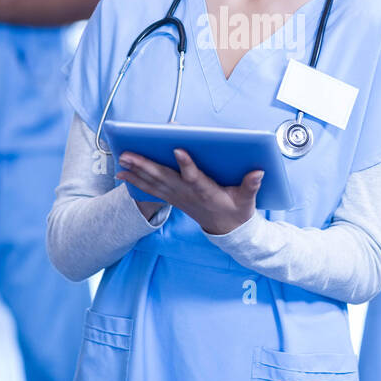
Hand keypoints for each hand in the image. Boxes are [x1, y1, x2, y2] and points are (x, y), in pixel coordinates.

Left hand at [115, 148, 260, 235]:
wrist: (226, 231)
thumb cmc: (236, 211)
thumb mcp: (247, 200)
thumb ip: (251, 186)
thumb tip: (259, 171)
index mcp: (206, 191)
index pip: (194, 177)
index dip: (186, 165)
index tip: (178, 150)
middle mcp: (188, 194)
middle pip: (164, 178)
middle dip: (145, 166)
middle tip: (128, 155)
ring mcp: (178, 197)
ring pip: (153, 182)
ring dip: (136, 172)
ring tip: (121, 159)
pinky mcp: (173, 198)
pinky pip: (151, 189)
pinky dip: (135, 181)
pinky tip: (122, 173)